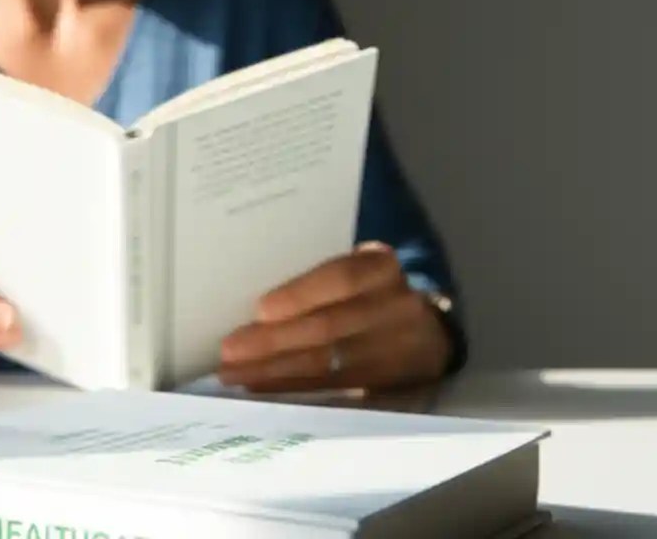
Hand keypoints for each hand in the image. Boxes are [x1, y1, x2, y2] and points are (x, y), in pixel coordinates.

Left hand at [218, 242, 451, 391]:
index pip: (343, 278)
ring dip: (276, 372)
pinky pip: (337, 390)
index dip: (301, 294)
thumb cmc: (366, 291)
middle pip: (331, 327)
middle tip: (230, 352)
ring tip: (235, 375)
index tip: (261, 310)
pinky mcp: (396, 384)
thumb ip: (315, 281)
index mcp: (381, 267)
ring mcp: (402, 348)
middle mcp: (398, 306)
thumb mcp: (353, 270)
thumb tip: (253, 305)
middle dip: (275, 342)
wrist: (426, 328)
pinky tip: (262, 387)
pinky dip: (295, 388)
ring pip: (330, 364)